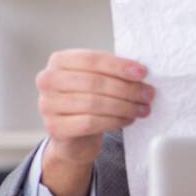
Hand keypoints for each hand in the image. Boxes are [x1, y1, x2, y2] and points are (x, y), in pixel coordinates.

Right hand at [36, 49, 154, 166]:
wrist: (74, 135)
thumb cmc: (89, 100)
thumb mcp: (98, 80)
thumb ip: (112, 72)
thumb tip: (140, 73)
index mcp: (59, 61)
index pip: (91, 59)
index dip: (119, 66)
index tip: (142, 73)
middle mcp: (48, 80)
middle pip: (94, 82)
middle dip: (126, 88)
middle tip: (148, 94)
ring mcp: (47, 104)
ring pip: (94, 103)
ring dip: (124, 106)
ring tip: (142, 108)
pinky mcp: (54, 127)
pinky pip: (90, 123)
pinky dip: (114, 121)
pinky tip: (128, 119)